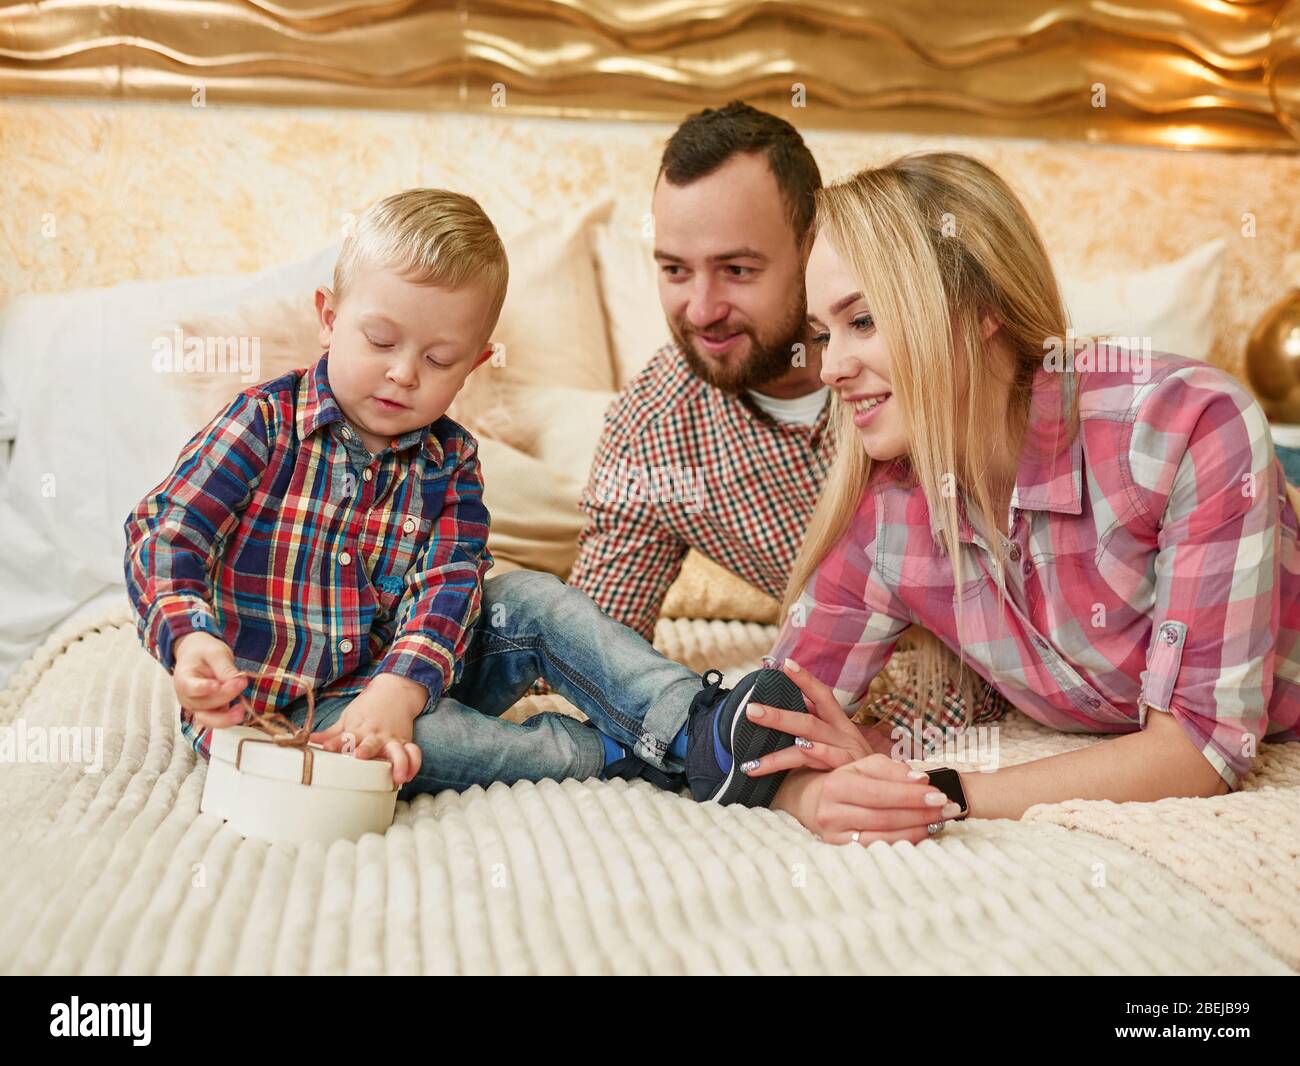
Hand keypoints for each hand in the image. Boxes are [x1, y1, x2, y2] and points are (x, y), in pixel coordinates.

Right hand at [173, 631, 247, 730]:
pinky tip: (240, 708)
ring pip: (209, 718)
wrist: (197, 656)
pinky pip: (217, 720)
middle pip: (204, 703)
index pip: (190, 687)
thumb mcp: (216, 652)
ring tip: (242, 708)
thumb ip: (225, 667)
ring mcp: (196, 707)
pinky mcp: (208, 712)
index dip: (202, 688)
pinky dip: (229, 717)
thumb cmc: (204, 653)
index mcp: (183, 678)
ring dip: (226, 717)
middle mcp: (187, 697)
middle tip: (242, 681)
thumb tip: (237, 681)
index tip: (216, 685)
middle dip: (225, 695)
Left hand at [309, 674, 425, 788]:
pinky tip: (410, 776)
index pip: (346, 736)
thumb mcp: (348, 717)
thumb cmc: (368, 708)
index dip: (336, 743)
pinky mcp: (406, 741)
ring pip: (398, 751)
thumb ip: (331, 732)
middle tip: (361, 755)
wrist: (395, 691)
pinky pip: (414, 753)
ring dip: (398, 762)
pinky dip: (414, 764)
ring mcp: (393, 738)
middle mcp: (376, 734)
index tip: (327, 747)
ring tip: (398, 777)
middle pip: (372, 743)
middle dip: (367, 750)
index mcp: (359, 728)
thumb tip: (308, 739)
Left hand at [742, 658, 891, 777]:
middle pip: (807, 719)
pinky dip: (813, 753)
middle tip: (749, 710)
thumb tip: (792, 704)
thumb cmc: (854, 764)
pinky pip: (827, 759)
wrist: (888, 790)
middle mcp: (843, 733)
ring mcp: (846, 751)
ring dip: (779, 752)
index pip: (823, 695)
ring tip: (752, 761)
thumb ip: (817, 724)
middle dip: (777, 715)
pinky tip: (798, 750)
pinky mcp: (848, 768)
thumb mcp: (839, 742)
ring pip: (810, 740)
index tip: (785, 663)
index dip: (805, 679)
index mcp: (839, 723)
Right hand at [774, 755, 963, 845]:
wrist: (818, 804)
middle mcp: (831, 812)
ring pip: (884, 835)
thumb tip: (920, 779)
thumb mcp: (864, 767)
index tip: (938, 793)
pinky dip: (906, 840)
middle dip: (920, 812)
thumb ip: (892, 769)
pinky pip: (881, 848)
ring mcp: (836, 836)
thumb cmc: (849, 782)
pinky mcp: (843, 852)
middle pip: (884, 815)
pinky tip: (924, 831)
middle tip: (947, 807)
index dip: (911, 794)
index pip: (880, 791)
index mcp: (836, 785)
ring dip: (918, 828)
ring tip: (941, 819)